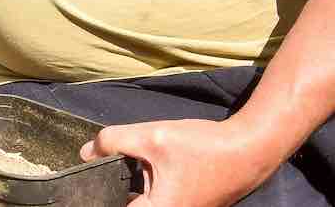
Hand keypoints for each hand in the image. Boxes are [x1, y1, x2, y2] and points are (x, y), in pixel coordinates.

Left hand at [80, 118, 277, 205]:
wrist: (250, 149)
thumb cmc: (206, 147)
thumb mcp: (152, 137)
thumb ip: (113, 142)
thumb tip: (87, 152)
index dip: (98, 195)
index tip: (91, 182)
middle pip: (128, 204)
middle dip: (116, 187)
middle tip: (116, 165)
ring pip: (142, 202)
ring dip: (132, 186)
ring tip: (142, 165)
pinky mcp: (188, 206)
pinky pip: (156, 200)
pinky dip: (147, 186)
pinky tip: (153, 167)